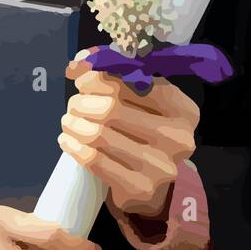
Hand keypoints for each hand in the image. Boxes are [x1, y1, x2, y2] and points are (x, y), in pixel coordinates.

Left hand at [61, 53, 198, 219]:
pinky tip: (68, 139)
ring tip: (68, 120)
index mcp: (183, 109)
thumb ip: (119, 76)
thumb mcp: (143, 103)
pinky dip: (74, 145)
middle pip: (112, 107)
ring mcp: (161, 167)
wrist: (153, 186)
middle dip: (83, 101)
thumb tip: (81, 60)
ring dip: (74, 123)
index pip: (133, 81)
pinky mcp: (140, 189)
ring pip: (99, 133)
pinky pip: (94, 160)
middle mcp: (179, 138)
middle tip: (74, 104)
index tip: (80, 76)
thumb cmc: (145, 134)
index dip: (99, 74)